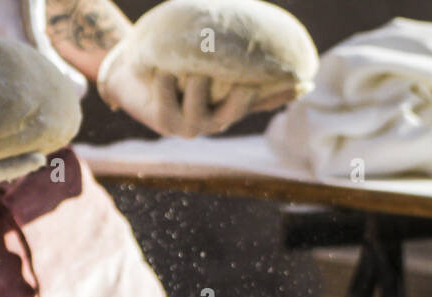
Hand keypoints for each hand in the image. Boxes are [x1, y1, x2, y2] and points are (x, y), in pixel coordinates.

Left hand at [98, 40, 282, 137]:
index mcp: (229, 104)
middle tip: (238, 76)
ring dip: (196, 84)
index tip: (300, 80)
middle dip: (238, 93)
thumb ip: (232, 52)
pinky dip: (166, 85)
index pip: (260, 100)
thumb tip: (267, 36)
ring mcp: (189, 125)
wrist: (131, 72)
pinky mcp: (164, 124)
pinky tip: (163, 72)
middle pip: (234, 110)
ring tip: (192, 69)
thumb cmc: (173, 60)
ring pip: (199, 108)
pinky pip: (167, 104)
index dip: (278, 93)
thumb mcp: (206, 55)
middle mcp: (213, 119)